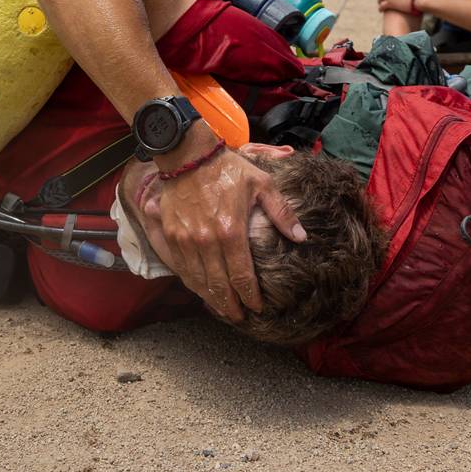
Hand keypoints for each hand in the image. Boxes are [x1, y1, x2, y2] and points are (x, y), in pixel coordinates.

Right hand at [152, 144, 304, 321]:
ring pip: (197, 281)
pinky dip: (191, 282)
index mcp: (231, 232)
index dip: (250, 297)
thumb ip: (282, 213)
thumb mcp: (262, 185)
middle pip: (219, 286)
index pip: (242, 277)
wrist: (188, 154)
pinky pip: (180, 268)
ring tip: (221, 308)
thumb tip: (300, 237)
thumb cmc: (228, 169)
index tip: (256, 307)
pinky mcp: (170, 236)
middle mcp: (206, 242)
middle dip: (230, 305)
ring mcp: (185, 241)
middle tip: (238, 317)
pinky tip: (200, 288)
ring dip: (210, 298)